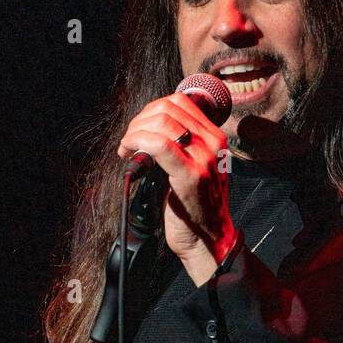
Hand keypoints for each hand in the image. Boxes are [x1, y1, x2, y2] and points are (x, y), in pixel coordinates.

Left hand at [117, 92, 236, 284]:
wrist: (208, 240)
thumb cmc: (196, 208)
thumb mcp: (195, 168)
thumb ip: (181, 145)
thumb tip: (151, 127)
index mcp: (214, 138)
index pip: (180, 102)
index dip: (151, 110)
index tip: (139, 129)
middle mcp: (213, 143)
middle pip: (169, 107)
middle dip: (140, 119)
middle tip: (130, 141)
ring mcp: (204, 158)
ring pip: (162, 122)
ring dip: (136, 131)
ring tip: (128, 149)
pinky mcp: (190, 175)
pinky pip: (159, 144)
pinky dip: (137, 142)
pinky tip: (128, 152)